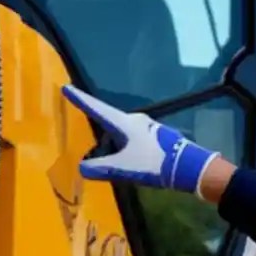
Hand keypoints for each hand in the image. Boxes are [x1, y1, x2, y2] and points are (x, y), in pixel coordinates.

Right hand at [62, 84, 219, 198]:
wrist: (188, 167)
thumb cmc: (153, 163)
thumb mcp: (124, 167)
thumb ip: (101, 167)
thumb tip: (81, 168)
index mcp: (125, 123)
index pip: (97, 109)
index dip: (81, 100)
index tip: (67, 87)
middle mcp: (136, 120)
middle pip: (111, 122)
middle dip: (100, 130)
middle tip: (93, 145)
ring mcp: (150, 128)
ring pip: (125, 132)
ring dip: (116, 143)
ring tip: (115, 161)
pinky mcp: (159, 137)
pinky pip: (136, 140)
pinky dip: (129, 148)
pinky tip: (132, 161)